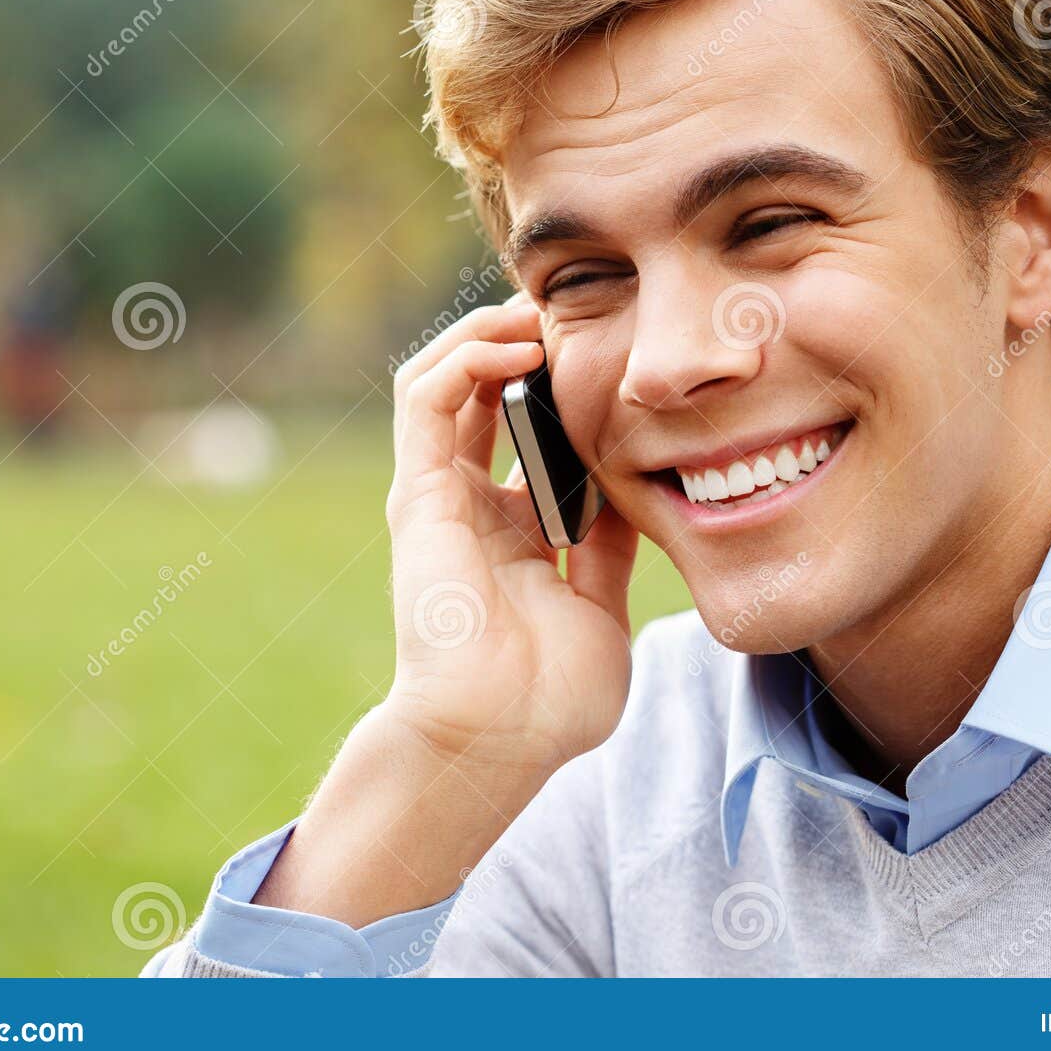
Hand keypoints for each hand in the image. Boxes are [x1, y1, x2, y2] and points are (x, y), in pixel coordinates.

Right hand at [382, 292, 639, 773]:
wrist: (498, 741)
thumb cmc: (548, 700)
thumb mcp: (601, 610)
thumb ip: (608, 550)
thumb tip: (633, 494)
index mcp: (514, 533)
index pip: (529, 432)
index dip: (564, 385)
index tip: (615, 352)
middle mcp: (472, 506)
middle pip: (488, 394)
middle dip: (529, 344)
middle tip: (580, 310)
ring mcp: (440, 497)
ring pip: (446, 379)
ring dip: (491, 334)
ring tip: (542, 313)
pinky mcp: (417, 493)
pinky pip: (425, 398)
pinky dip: (464, 356)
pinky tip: (514, 342)